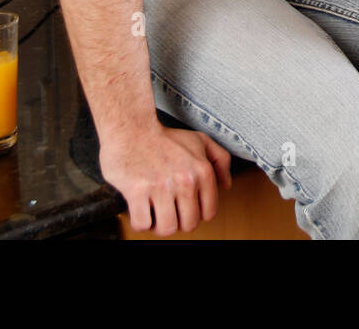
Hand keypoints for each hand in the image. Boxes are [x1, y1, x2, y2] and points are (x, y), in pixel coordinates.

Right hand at [100, 122, 232, 236]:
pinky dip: (140, 221)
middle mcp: (185, 180)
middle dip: (178, 221)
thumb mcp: (200, 141)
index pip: (208, 213)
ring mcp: (161, 187)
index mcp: (202, 171)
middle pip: (189, 224)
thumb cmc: (164, 138)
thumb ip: (221, 161)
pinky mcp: (137, 191)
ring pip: (167, 229)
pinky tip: (141, 208)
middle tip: (169, 210)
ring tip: (155, 212)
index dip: (196, 213)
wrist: (132, 129)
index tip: (186, 207)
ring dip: (159, 225)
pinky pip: (142, 225)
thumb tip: (226, 185)